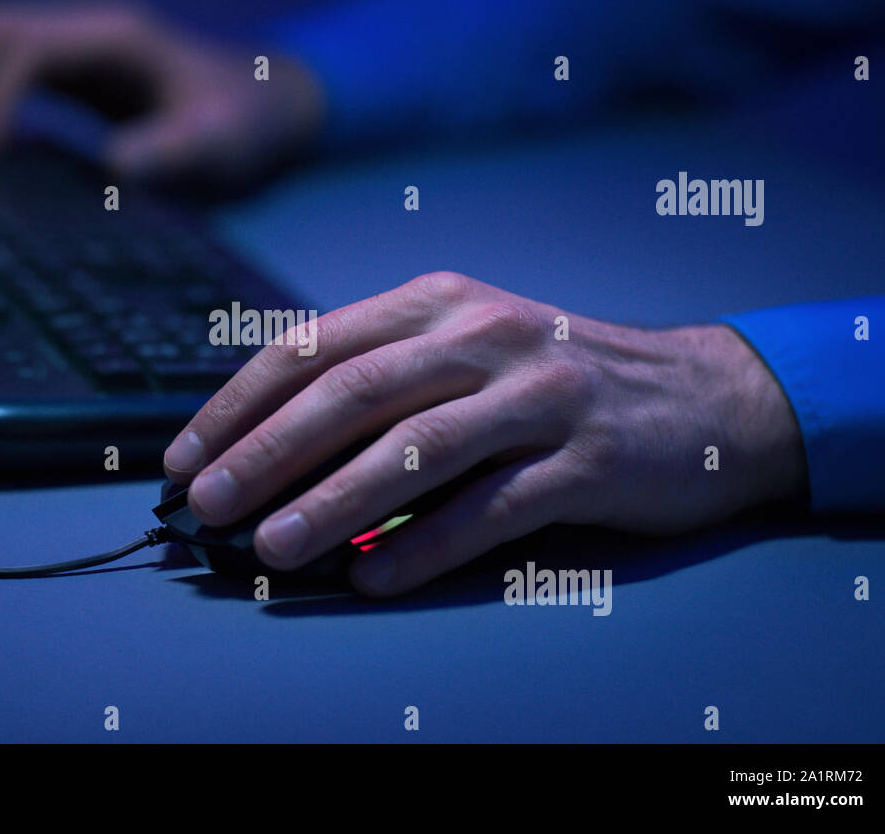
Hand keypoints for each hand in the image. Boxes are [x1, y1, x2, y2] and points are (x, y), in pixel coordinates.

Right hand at [0, 0, 325, 189]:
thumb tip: (114, 163)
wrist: (272, 109)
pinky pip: (13, 76)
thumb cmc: (247, 125)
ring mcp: (82, 51)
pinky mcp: (80, 79)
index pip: (24, 44)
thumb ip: (176, 152)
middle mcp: (91, 33)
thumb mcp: (222, 145)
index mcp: (117, 38)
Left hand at [162, 272, 807, 595]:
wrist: (700, 394)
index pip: (313, 347)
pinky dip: (426, 546)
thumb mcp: (465, 352)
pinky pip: (493, 507)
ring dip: (335, 502)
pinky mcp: (588, 456)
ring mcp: (540, 392)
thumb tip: (269, 454)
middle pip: (353, 393)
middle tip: (207, 505)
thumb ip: (382, 383)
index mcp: (437, 305)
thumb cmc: (554, 380)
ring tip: (272, 546)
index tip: (184, 457)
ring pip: (417, 448)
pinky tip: (373, 579)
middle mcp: (483, 335)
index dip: (239, 404)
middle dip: (267, 452)